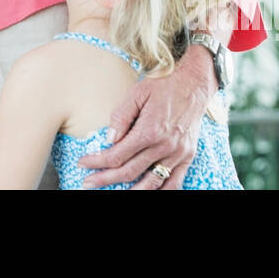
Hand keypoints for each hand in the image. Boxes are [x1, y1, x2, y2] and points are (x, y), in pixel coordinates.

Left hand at [78, 49, 214, 189]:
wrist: (195, 84)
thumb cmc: (164, 85)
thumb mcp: (138, 93)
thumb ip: (121, 116)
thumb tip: (108, 138)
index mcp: (149, 131)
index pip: (117, 155)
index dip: (97, 161)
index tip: (83, 163)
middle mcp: (164, 146)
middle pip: (130, 171)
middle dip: (105, 178)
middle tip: (88, 182)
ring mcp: (177, 154)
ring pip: (151, 182)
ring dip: (131, 192)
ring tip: (113, 193)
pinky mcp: (187, 156)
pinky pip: (174, 182)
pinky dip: (161, 191)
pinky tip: (146, 192)